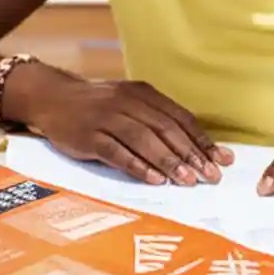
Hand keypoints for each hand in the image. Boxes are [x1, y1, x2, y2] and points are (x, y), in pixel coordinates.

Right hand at [14, 70, 233, 185]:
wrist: (52, 97)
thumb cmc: (97, 106)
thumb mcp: (128, 103)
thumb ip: (155, 120)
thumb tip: (193, 148)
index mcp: (142, 93)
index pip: (179, 117)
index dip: (202, 140)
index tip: (222, 160)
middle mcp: (126, 102)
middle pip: (165, 129)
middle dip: (191, 154)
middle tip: (210, 176)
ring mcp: (106, 118)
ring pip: (144, 140)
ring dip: (168, 161)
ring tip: (188, 180)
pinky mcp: (88, 135)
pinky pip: (116, 151)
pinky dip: (137, 166)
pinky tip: (154, 179)